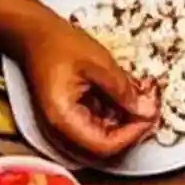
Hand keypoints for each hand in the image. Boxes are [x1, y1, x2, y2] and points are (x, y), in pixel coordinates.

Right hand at [21, 22, 160, 158]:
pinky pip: (98, 129)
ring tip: (141, 98)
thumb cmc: (58, 45)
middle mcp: (61, 132)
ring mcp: (65, 128)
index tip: (148, 117)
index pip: (104, 146)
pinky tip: (126, 98)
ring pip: (104, 139)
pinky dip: (116, 117)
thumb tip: (146, 112)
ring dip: (126, 123)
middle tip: (149, 109)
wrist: (34, 36)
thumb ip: (123, 90)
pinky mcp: (71, 121)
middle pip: (105, 148)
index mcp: (64, 119)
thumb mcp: (99, 63)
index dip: (131, 135)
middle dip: (131, 130)